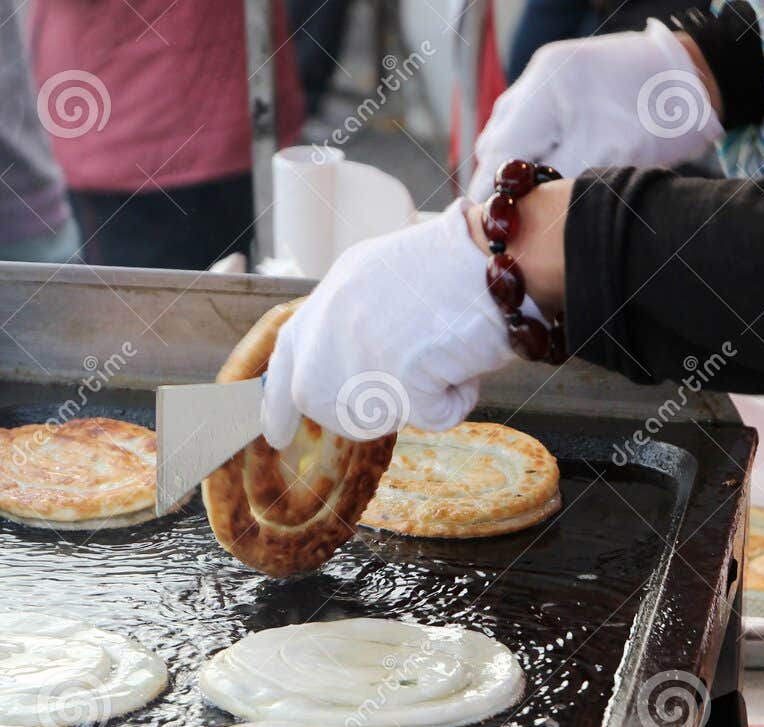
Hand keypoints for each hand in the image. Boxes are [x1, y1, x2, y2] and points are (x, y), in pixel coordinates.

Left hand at [261, 201, 512, 448]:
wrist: (491, 255)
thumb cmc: (452, 261)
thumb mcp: (379, 278)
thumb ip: (353, 321)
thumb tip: (355, 370)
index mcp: (324, 302)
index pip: (285, 363)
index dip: (277, 403)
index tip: (272, 434)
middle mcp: (328, 337)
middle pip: (336, 407)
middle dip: (377, 401)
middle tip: (417, 365)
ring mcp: (358, 364)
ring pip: (385, 415)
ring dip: (422, 393)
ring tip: (444, 343)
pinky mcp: (399, 389)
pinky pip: (436, 416)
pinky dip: (459, 395)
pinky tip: (464, 354)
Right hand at [467, 21, 722, 199]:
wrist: (699, 77)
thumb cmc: (661, 120)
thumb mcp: (605, 163)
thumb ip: (551, 188)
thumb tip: (515, 218)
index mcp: (547, 91)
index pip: (496, 155)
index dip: (492, 196)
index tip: (496, 228)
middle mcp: (538, 77)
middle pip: (495, 142)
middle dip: (502, 181)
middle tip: (519, 217)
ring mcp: (547, 74)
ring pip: (507, 130)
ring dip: (516, 164)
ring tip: (536, 195)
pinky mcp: (559, 78)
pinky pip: (527, 118)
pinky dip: (532, 146)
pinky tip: (549, 168)